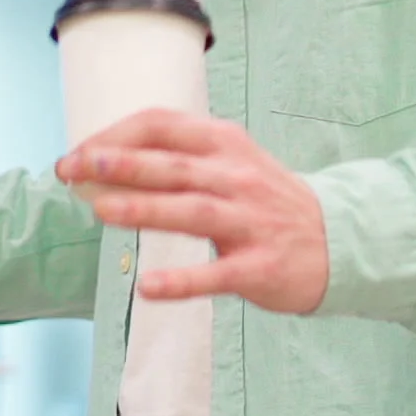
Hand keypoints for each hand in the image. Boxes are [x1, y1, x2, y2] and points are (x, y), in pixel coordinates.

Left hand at [60, 108, 329, 313]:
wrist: (338, 242)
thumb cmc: (265, 201)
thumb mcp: (231, 162)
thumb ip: (178, 157)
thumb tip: (105, 158)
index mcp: (225, 144)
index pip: (163, 127)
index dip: (116, 136)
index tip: (78, 153)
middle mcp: (237, 177)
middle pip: (174, 166)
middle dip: (122, 164)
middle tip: (76, 168)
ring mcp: (251, 222)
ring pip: (193, 211)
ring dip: (146, 209)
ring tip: (101, 211)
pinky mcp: (259, 266)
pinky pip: (217, 274)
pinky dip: (183, 281)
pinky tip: (148, 288)